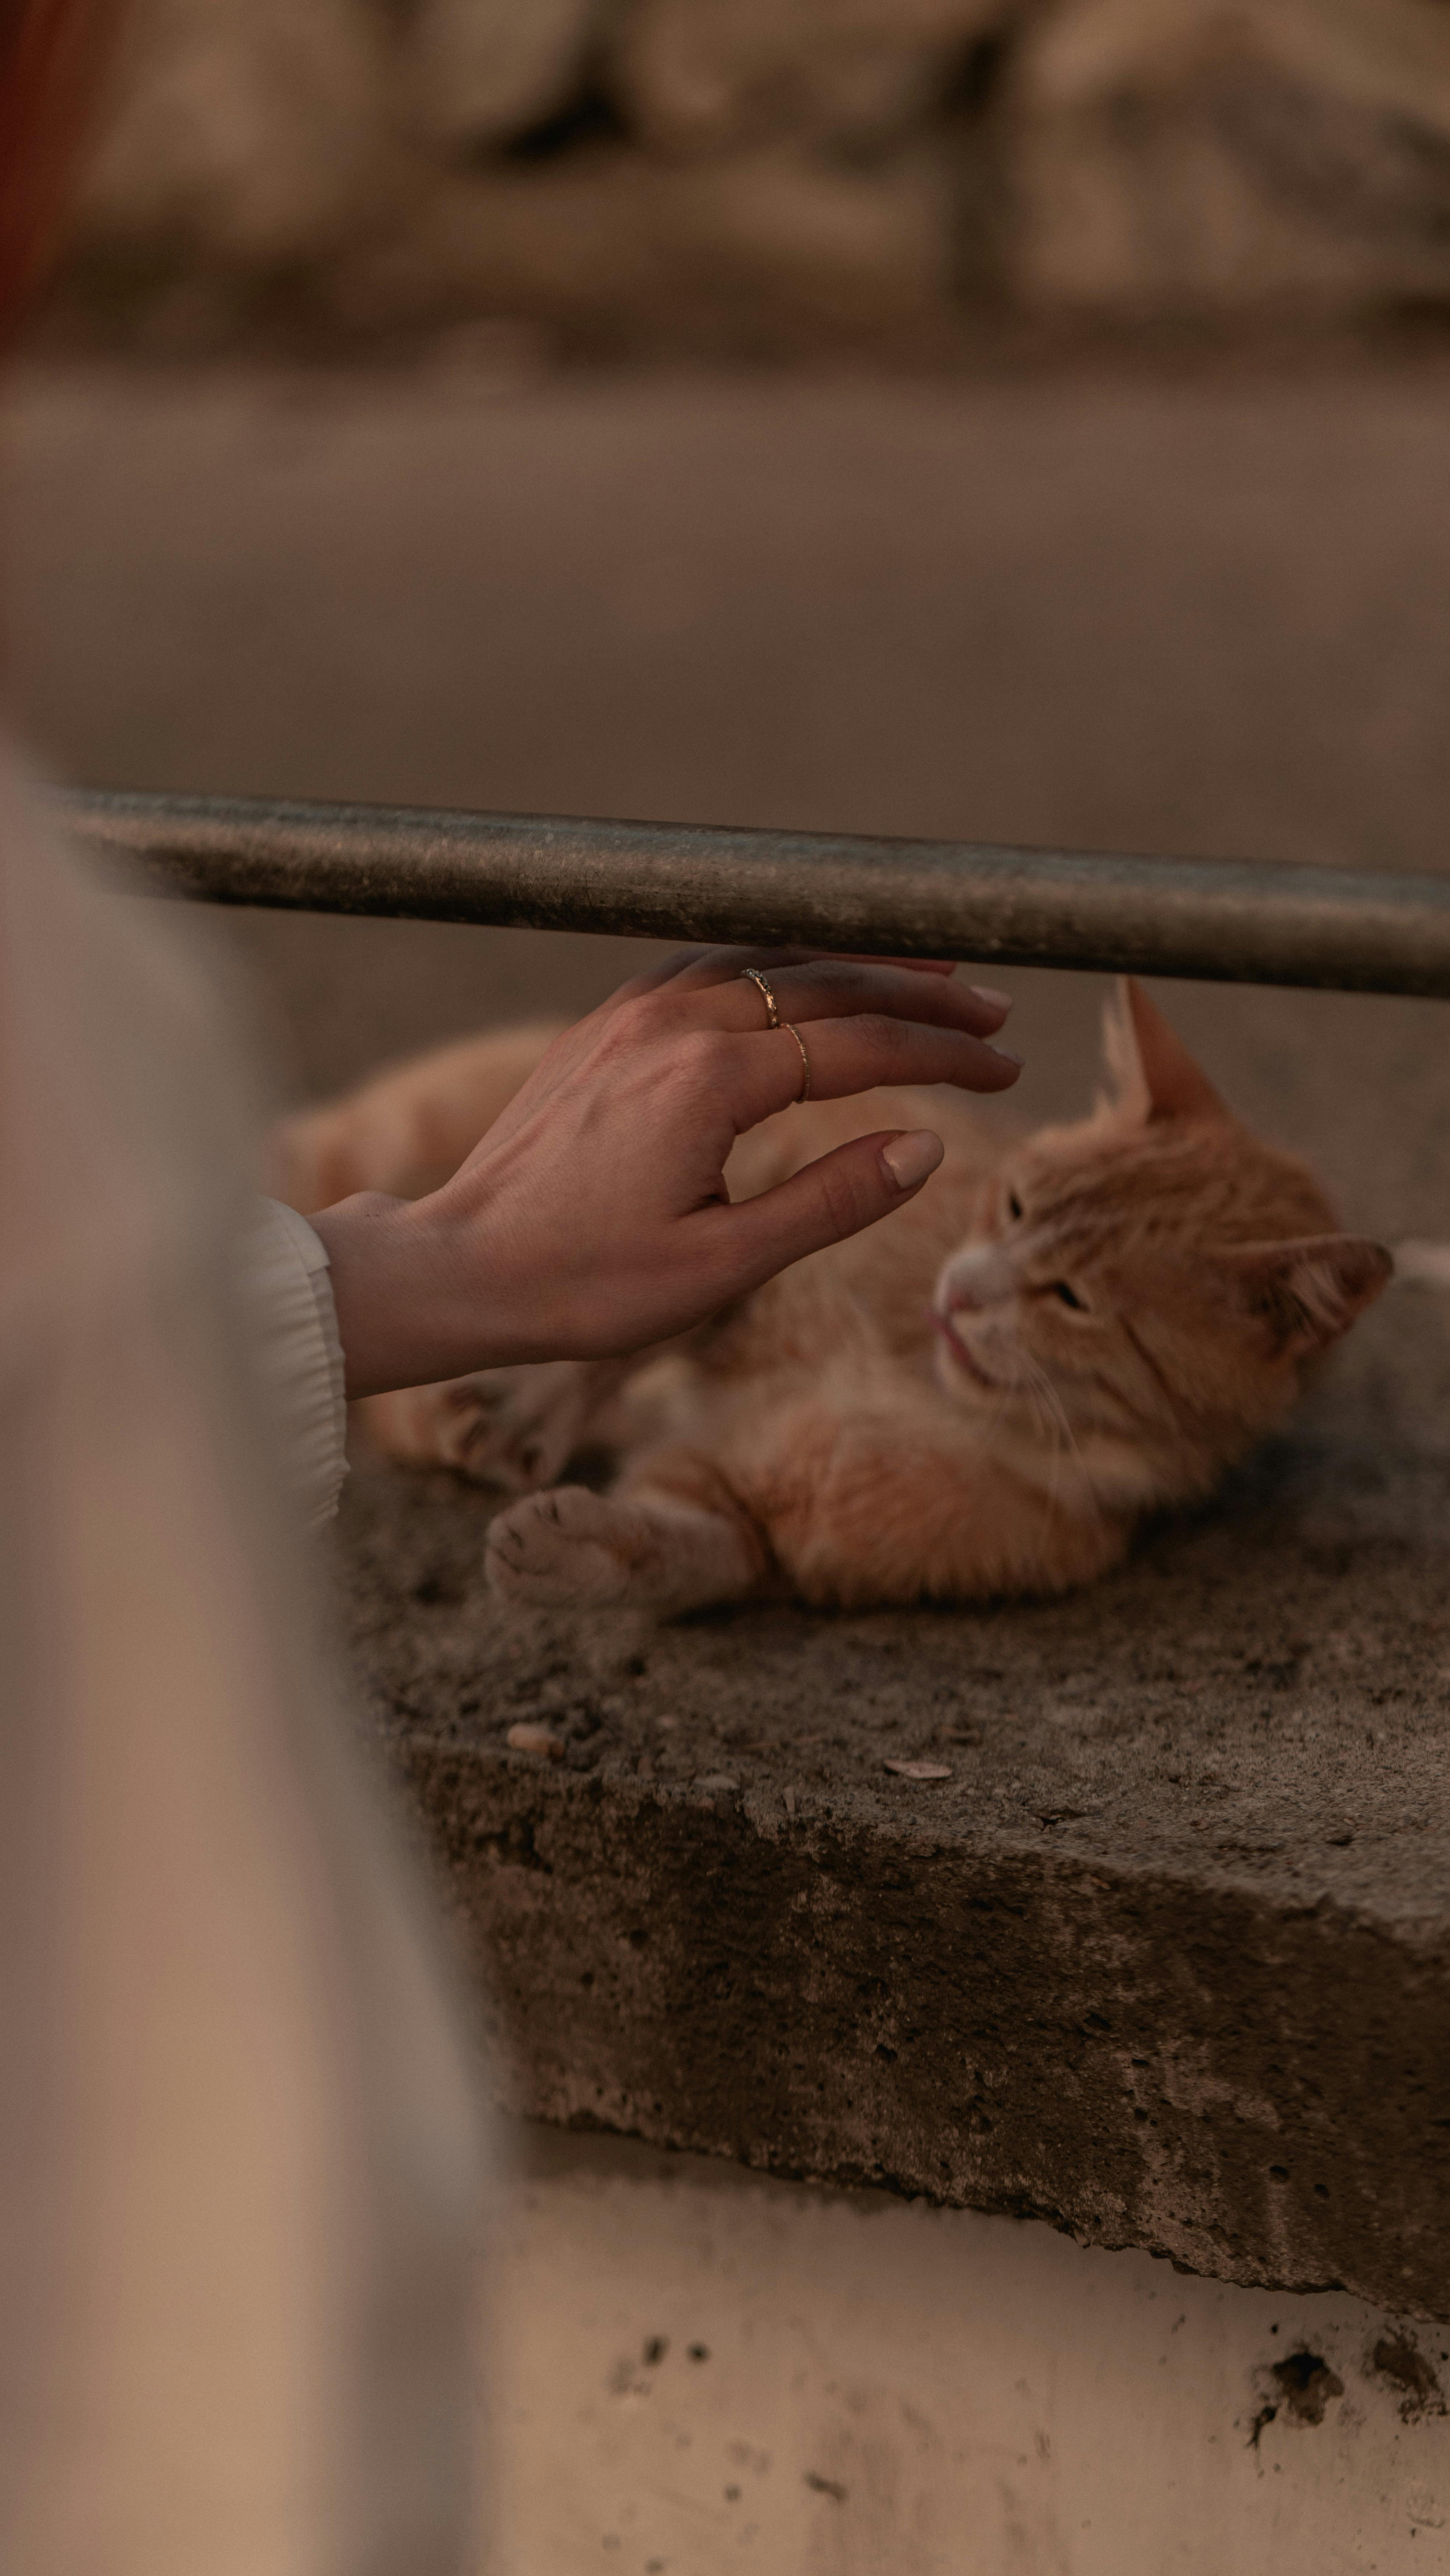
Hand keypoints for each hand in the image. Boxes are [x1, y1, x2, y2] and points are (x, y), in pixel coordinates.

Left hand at [310, 947, 1021, 1397]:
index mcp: (708, 1082)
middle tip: (992, 1005)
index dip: (944, 1053)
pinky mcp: (605, 1025)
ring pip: (768, 958)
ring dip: (852, 963)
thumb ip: (829, 1202)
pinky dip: (777, 963)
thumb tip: (924, 1148)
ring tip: (924, 969)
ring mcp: (632, 1014)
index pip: (860, 1045)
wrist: (458, 1269)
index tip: (1006, 1064)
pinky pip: (710, 964)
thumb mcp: (721, 1266)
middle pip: (825, 983)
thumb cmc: (583, 1285)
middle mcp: (671, 1023)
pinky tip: (807, 978)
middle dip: (920, 992)